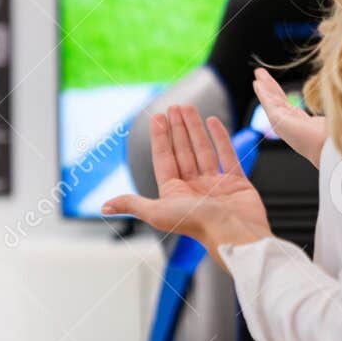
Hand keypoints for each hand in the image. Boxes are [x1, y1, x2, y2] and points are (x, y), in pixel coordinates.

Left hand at [101, 104, 271, 266]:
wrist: (235, 233)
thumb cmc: (198, 225)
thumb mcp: (158, 213)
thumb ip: (133, 204)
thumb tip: (105, 206)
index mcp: (174, 193)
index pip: (164, 159)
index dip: (159, 138)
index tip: (156, 118)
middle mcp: (194, 187)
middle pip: (182, 151)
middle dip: (176, 129)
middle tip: (173, 107)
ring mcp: (215, 183)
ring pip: (202, 150)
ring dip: (194, 129)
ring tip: (188, 109)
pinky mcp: (236, 181)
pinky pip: (226, 155)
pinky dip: (220, 138)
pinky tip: (212, 122)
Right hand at [252, 66, 326, 167]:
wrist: (330, 149)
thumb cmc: (335, 137)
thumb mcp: (334, 117)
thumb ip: (335, 106)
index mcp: (303, 125)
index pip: (288, 107)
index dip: (279, 95)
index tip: (273, 85)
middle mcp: (290, 125)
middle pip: (277, 101)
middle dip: (270, 86)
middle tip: (261, 73)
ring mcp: (282, 124)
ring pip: (270, 100)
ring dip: (264, 86)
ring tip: (258, 73)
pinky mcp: (277, 121)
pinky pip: (268, 103)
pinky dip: (262, 92)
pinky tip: (257, 83)